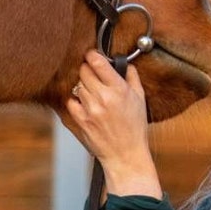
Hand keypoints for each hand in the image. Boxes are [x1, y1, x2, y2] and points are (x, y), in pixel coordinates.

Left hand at [66, 50, 161, 198]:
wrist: (125, 154)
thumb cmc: (135, 127)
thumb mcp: (140, 99)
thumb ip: (132, 77)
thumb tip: (125, 62)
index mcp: (118, 90)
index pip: (97, 62)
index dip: (92, 54)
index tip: (91, 54)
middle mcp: (102, 98)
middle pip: (83, 71)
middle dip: (87, 68)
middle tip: (92, 72)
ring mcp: (89, 110)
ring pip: (77, 85)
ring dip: (82, 84)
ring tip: (91, 90)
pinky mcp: (80, 120)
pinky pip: (70, 101)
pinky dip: (75, 100)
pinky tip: (84, 102)